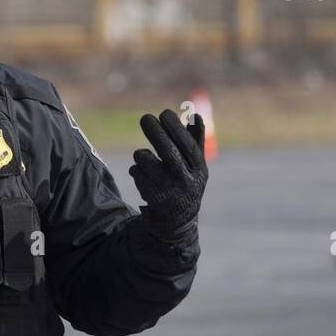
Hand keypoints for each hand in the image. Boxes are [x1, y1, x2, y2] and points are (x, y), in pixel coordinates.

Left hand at [127, 109, 207, 241]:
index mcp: (199, 170)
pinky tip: (141, 175)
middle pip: (168, 152)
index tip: (165, 113)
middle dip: (155, 132)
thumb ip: (195, 141)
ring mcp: (169, 192)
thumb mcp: (194, 166)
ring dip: (141, 155)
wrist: (176, 222)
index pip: (188, 146)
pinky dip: (136, 171)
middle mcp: (187, 181)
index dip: (176, 128)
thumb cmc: (184, 184)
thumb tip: (195, 114)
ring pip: (146, 162)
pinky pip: (137, 175)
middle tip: (146, 118)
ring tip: (144, 158)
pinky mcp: (153, 200)